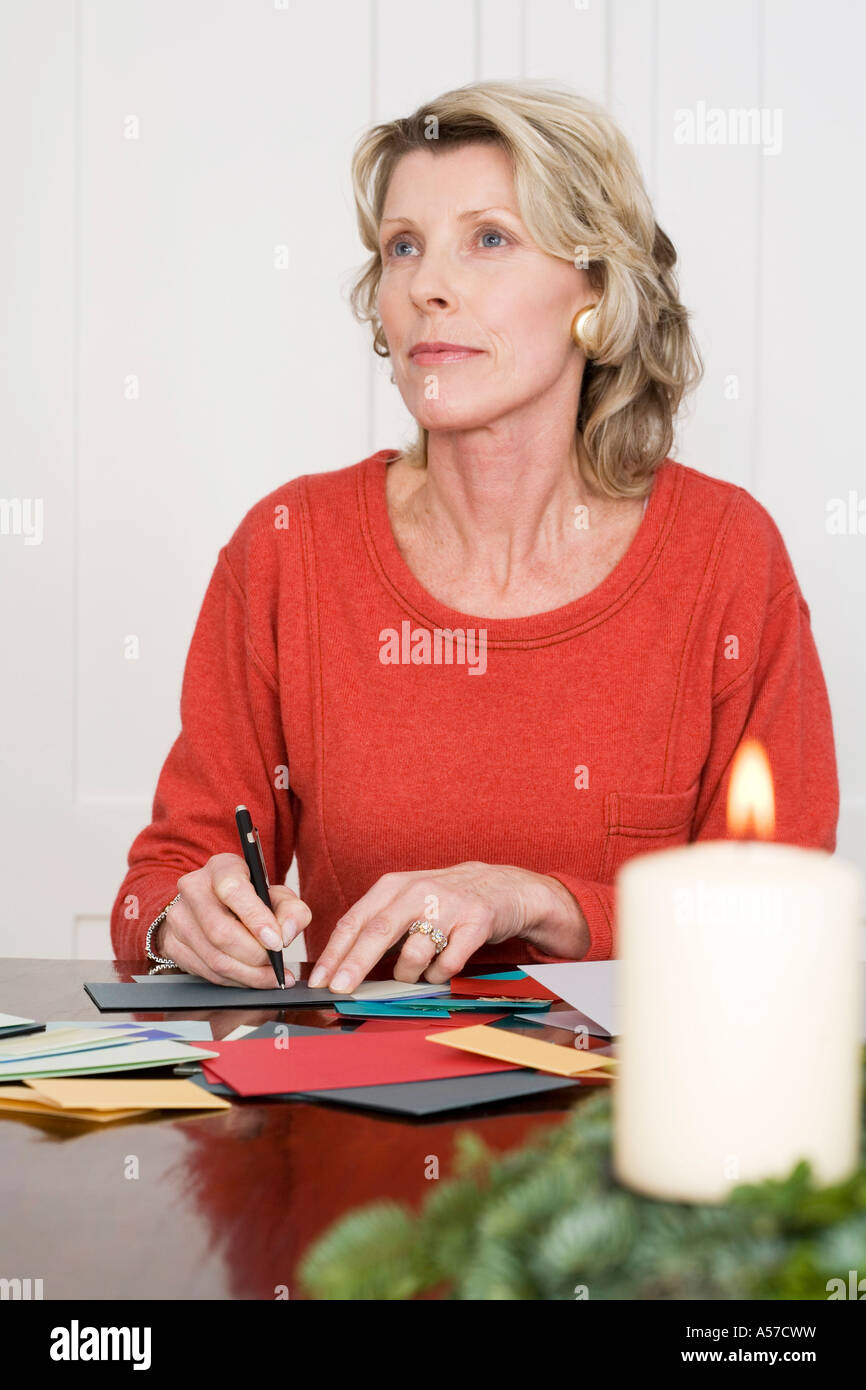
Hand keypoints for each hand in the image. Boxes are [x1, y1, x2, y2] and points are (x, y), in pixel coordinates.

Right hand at [158, 852, 311, 986]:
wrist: (213, 903)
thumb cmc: (251, 898)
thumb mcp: (277, 895)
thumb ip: (292, 911)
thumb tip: (286, 934)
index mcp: (221, 868)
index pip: (233, 890)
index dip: (256, 919)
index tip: (277, 942)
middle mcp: (193, 889)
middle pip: (221, 932)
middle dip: (255, 956)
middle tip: (277, 965)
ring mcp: (178, 918)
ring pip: (214, 958)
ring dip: (248, 975)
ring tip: (272, 977)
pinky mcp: (172, 944)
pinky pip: (206, 973)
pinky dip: (235, 981)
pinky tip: (253, 979)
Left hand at [306, 861, 575, 991]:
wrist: (503, 886)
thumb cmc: (445, 899)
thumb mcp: (406, 899)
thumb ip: (377, 924)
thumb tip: (340, 965)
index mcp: (394, 886)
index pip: (355, 921)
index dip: (334, 952)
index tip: (319, 979)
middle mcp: (418, 892)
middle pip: (378, 932)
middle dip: (355, 965)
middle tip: (339, 989)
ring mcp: (448, 906)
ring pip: (414, 953)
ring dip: (409, 974)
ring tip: (415, 971)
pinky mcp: (476, 923)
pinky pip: (448, 963)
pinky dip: (439, 975)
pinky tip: (441, 968)